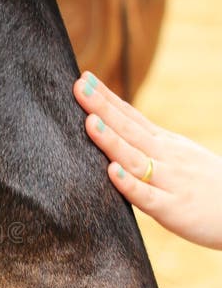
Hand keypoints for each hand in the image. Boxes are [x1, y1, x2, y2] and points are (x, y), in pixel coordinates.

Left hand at [73, 72, 221, 249]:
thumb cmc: (209, 186)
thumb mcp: (180, 157)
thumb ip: (150, 147)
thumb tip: (118, 132)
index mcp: (165, 144)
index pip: (131, 116)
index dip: (107, 98)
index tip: (84, 78)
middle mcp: (166, 157)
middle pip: (129, 129)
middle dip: (102, 108)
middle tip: (78, 86)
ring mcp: (169, 181)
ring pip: (135, 158)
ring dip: (111, 140)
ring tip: (90, 122)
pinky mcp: (172, 208)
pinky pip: (147, 196)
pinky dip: (129, 184)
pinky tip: (111, 171)